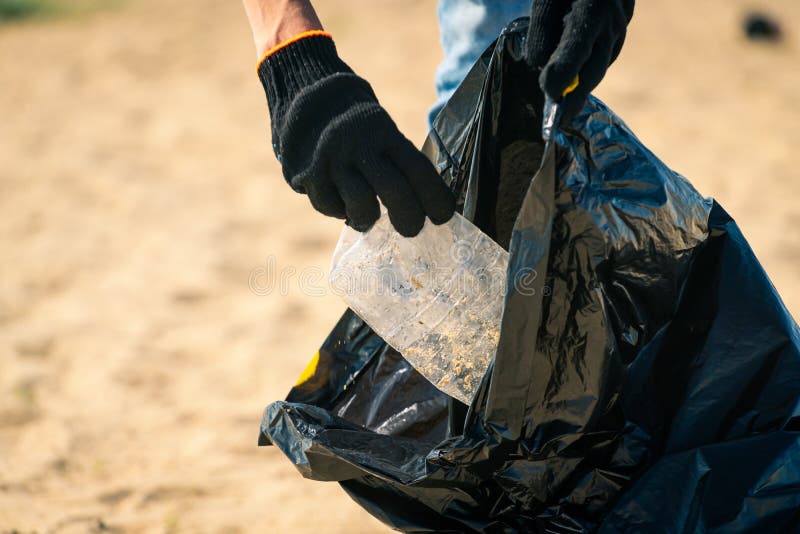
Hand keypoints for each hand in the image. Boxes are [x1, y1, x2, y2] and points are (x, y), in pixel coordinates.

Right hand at [258, 35, 454, 236]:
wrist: (304, 91)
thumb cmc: (354, 121)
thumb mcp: (381, 128)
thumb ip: (398, 160)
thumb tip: (423, 202)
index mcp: (384, 132)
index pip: (418, 170)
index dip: (435, 199)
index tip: (442, 217)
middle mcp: (359, 145)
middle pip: (395, 192)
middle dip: (410, 219)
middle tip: (412, 229)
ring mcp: (331, 160)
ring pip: (362, 206)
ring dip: (370, 218)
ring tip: (370, 217)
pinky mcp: (307, 173)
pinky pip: (330, 207)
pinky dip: (340, 211)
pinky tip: (343, 204)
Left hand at [527, 0, 634, 121]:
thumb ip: (542, 30)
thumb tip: (540, 67)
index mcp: (593, 9)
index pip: (576, 48)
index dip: (562, 74)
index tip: (548, 92)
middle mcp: (612, 21)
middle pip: (593, 69)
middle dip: (574, 98)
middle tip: (557, 121)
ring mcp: (621, 27)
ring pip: (599, 66)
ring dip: (580, 88)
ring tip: (561, 110)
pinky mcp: (620, 31)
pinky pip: (603, 58)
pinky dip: (587, 72)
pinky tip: (572, 83)